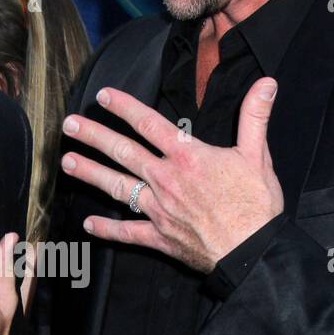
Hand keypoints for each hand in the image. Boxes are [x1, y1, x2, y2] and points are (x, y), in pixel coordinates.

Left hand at [60, 79, 283, 272]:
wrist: (252, 251)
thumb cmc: (256, 205)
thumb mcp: (257, 156)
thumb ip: (255, 117)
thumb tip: (266, 83)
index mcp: (188, 156)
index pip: (149, 123)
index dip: (124, 107)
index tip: (102, 96)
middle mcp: (166, 179)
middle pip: (123, 151)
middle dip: (93, 136)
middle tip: (68, 125)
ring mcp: (159, 209)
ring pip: (118, 187)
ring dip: (90, 173)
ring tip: (67, 162)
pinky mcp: (160, 237)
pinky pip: (128, 233)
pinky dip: (108, 229)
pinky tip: (89, 224)